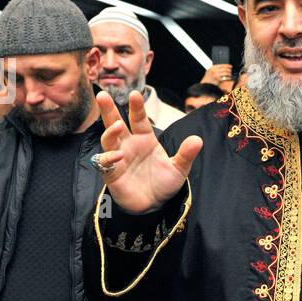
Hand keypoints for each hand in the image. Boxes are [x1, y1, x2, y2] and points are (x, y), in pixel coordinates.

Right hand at [95, 90, 201, 215]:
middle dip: (109, 109)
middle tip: (103, 94)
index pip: (139, 119)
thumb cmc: (164, 184)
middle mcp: (129, 145)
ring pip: (108, 139)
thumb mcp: (179, 169)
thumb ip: (186, 154)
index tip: (135, 94)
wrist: (155, 206)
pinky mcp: (112, 173)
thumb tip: (198, 139)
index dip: (137, 107)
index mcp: (145, 139)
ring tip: (118, 125)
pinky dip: (108, 157)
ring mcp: (119, 158)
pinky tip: (117, 155)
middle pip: (115, 123)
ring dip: (110, 131)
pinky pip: (105, 162)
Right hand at [200, 64, 233, 93]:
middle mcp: (214, 71)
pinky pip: (225, 78)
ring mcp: (216, 75)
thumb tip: (224, 67)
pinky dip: (228, 78)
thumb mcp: (209, 71)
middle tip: (231, 71)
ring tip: (230, 75)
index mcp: (212, 68)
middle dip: (229, 70)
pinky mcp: (218, 80)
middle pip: (224, 69)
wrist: (205, 85)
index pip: (221, 65)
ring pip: (226, 73)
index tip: (230, 66)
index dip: (227, 65)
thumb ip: (215, 69)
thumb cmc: (208, 79)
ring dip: (229, 74)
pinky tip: (229, 78)